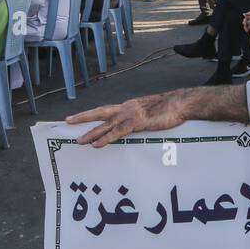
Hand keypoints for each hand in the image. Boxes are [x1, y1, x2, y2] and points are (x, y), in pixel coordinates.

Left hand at [66, 93, 188, 146]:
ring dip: (91, 133)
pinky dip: (106, 138)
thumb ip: (140, 120)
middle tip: (68, 121)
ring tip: (79, 141)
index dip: (93, 115)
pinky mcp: (138, 122)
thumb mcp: (151, 113)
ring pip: (106, 124)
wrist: (181, 104)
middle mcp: (127, 108)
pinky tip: (96, 144)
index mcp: (129, 106)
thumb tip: (136, 128)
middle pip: (100, 112)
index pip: (107, 111)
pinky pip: (118, 132)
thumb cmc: (169, 109)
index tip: (80, 118)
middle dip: (83, 117)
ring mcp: (131, 114)